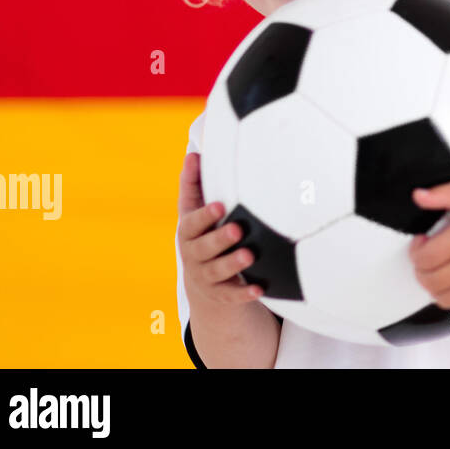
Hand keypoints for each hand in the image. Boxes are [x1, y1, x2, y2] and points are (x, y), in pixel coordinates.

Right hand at [176, 152, 262, 306]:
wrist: (204, 281)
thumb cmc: (204, 233)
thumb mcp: (195, 210)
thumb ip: (194, 184)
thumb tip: (193, 153)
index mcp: (188, 232)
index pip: (191, 223)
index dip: (204, 215)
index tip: (220, 206)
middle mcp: (194, 255)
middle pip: (204, 248)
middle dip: (220, 239)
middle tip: (238, 229)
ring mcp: (206, 276)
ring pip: (218, 272)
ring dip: (233, 263)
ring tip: (249, 255)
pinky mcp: (221, 294)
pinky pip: (233, 295)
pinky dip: (245, 292)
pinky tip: (260, 288)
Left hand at [408, 181, 449, 314]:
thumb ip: (446, 194)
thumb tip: (419, 196)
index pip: (424, 258)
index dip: (416, 251)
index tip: (422, 242)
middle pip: (430, 281)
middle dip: (421, 270)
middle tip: (428, 258)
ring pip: (444, 298)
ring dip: (435, 286)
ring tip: (441, 270)